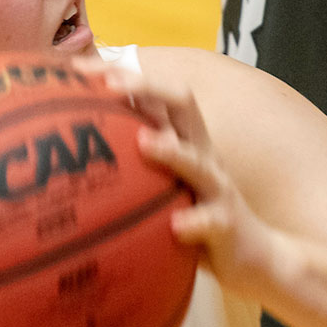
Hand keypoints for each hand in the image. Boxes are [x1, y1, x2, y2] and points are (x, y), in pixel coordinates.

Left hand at [92, 62, 290, 303]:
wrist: (256, 257)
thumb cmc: (197, 219)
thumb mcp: (163, 188)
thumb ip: (130, 169)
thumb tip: (71, 164)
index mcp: (184, 141)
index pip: (154, 93)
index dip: (121, 74)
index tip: (78, 68)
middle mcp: (202, 154)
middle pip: (182, 104)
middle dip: (146, 86)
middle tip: (109, 85)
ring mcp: (217, 187)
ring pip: (198, 160)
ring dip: (172, 150)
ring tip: (144, 142)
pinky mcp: (227, 223)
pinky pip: (211, 220)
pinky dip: (195, 221)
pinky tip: (177, 226)